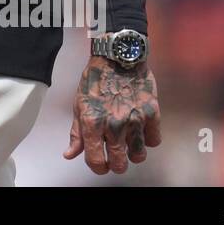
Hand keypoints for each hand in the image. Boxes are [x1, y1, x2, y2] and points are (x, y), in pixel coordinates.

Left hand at [63, 56, 160, 173]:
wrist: (116, 57)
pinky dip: (148, 139)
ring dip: (133, 154)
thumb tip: (70, 154)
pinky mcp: (152, 113)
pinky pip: (154, 140)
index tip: (100, 165)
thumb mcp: (79, 105)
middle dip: (116, 165)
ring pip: (139, 155)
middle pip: (119, 163)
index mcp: (92, 123)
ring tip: (129, 145)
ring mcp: (135, 120)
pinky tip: (141, 131)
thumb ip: (77, 133)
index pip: (95, 161)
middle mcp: (114, 125)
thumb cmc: (95, 80)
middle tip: (116, 158)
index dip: (98, 167)